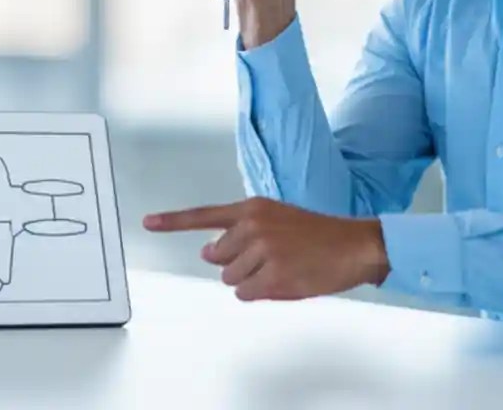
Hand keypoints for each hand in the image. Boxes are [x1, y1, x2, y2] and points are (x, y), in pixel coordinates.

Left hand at [143, 197, 390, 301]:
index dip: (173, 221)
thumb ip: (241, 232)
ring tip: (281, 267)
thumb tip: (208, 253)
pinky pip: (246, 294)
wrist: (354, 246)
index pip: (205, 215)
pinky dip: (260, 293)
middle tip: (269, 258)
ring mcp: (262, 251)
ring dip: (250, 280)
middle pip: (216, 258)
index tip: (148, 223)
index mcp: (253, 208)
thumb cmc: (318, 235)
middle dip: (236, 264)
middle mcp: (253, 226)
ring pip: (230, 279)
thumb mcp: (278, 220)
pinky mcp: (272, 276)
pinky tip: (284, 280)